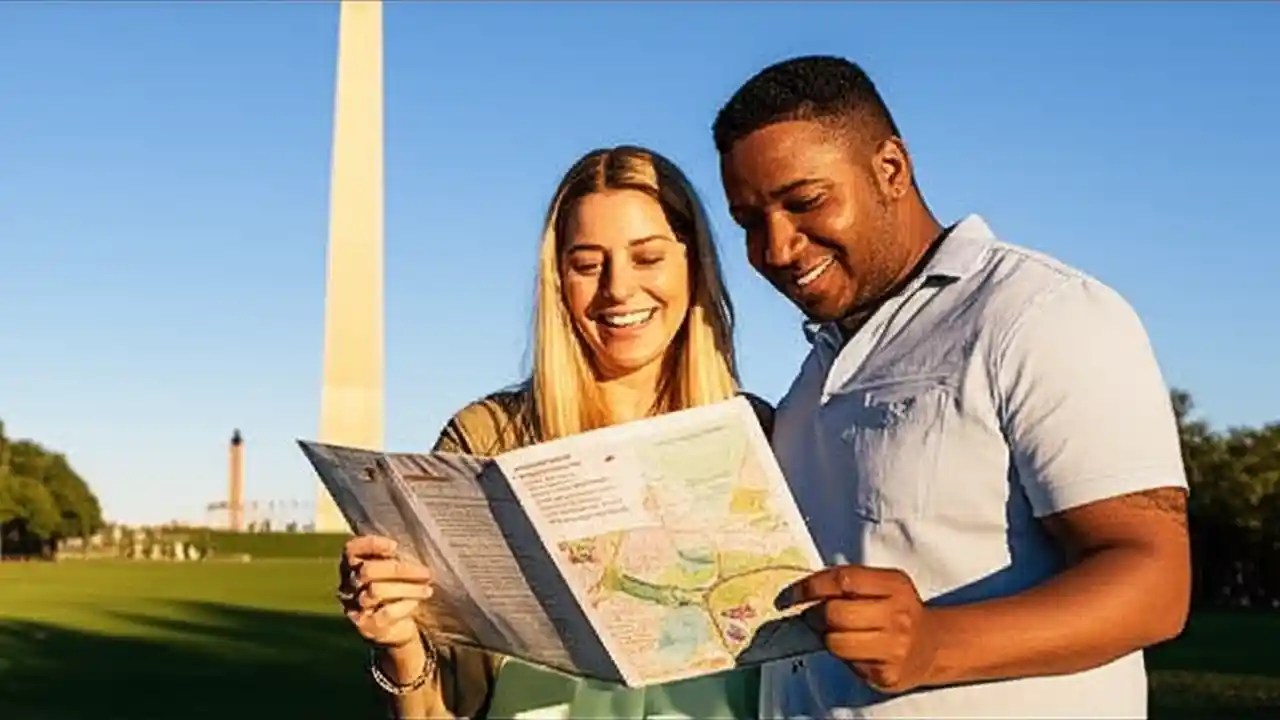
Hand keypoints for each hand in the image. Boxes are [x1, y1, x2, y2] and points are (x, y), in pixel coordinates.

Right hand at [337, 535, 433, 650]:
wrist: (400, 628)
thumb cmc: (399, 589)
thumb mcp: (396, 571)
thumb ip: (396, 557)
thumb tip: (411, 545)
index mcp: (352, 566)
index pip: (351, 550)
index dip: (371, 545)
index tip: (395, 546)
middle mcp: (348, 586)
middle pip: (367, 571)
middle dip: (399, 570)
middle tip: (426, 573)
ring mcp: (355, 608)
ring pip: (376, 591)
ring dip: (407, 588)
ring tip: (427, 590)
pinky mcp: (366, 626)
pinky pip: (385, 613)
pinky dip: (404, 606)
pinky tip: (416, 603)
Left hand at [788, 564, 939, 693]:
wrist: (931, 646)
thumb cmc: (897, 610)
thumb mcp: (883, 585)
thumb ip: (850, 583)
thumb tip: (804, 591)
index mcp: (895, 585)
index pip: (843, 580)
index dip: (810, 587)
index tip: (791, 595)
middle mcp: (898, 615)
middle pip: (835, 613)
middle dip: (814, 615)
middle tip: (811, 616)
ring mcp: (895, 647)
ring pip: (836, 642)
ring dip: (825, 637)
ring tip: (831, 633)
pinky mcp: (887, 674)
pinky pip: (848, 664)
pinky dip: (843, 656)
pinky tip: (853, 649)